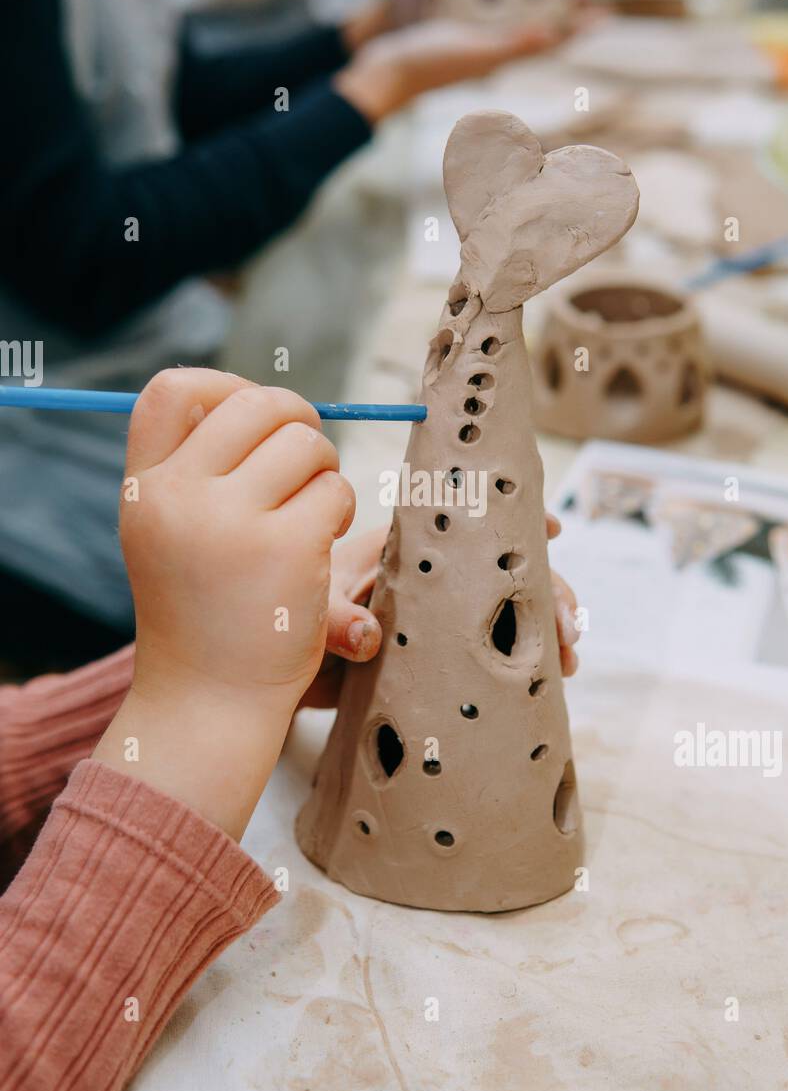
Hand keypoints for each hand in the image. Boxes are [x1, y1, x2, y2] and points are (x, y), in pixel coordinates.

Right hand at [95, 370, 354, 837]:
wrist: (209, 703)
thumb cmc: (202, 612)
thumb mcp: (169, 534)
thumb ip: (198, 470)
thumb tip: (266, 401)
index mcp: (145, 488)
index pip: (174, 390)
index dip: (226, 387)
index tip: (256, 420)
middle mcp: (179, 497)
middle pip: (258, 404)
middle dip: (298, 423)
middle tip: (306, 464)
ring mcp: (231, 521)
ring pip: (306, 444)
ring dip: (324, 472)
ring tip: (310, 517)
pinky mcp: (287, 547)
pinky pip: (335, 491)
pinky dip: (340, 512)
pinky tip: (320, 549)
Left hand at [301, 514, 579, 708]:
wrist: (275, 673)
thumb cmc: (288, 621)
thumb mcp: (309, 614)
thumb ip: (336, 622)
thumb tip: (371, 637)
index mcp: (404, 552)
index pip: (467, 524)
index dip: (514, 523)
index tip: (552, 528)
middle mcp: (433, 582)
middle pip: (504, 574)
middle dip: (547, 592)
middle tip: (568, 626)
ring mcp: (442, 621)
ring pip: (509, 614)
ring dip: (546, 631)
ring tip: (568, 661)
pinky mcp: (443, 659)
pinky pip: (495, 653)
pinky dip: (528, 663)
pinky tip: (553, 681)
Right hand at [334, 19, 565, 123]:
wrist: (384, 72)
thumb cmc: (429, 65)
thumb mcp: (475, 51)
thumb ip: (514, 42)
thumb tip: (555, 32)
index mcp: (505, 51)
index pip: (552, 39)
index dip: (579, 27)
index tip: (605, 14)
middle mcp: (494, 44)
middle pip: (539, 20)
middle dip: (565, 1)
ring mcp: (473, 36)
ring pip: (513, 11)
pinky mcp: (453, 25)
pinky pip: (483, 5)